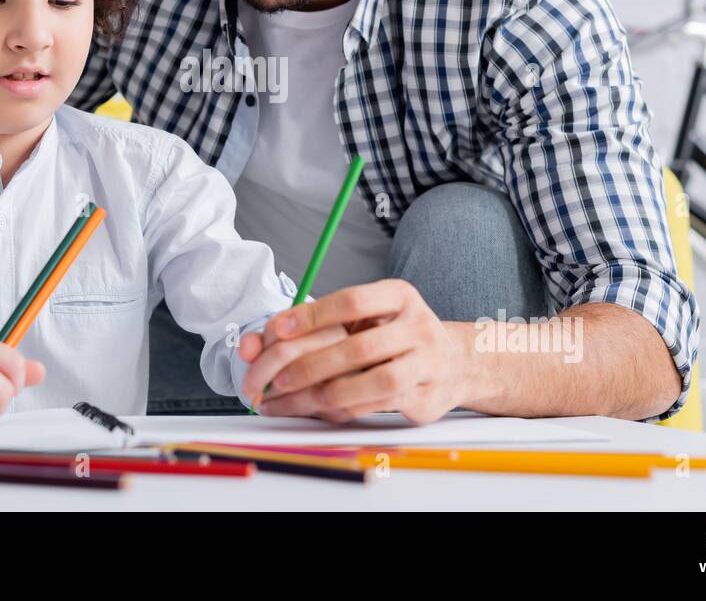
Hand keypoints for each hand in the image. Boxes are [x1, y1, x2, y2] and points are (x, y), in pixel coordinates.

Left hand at [240, 279, 467, 424]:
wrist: (453, 364)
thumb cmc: (394, 337)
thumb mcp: (363, 320)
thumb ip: (312, 325)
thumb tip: (253, 343)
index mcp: (398, 296)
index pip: (352, 301)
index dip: (312, 315)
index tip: (277, 330)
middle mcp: (416, 325)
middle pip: (356, 347)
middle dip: (306, 366)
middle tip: (271, 380)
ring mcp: (426, 362)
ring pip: (371, 381)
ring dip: (323, 393)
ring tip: (290, 399)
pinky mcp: (426, 396)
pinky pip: (378, 405)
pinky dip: (344, 409)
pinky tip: (319, 409)